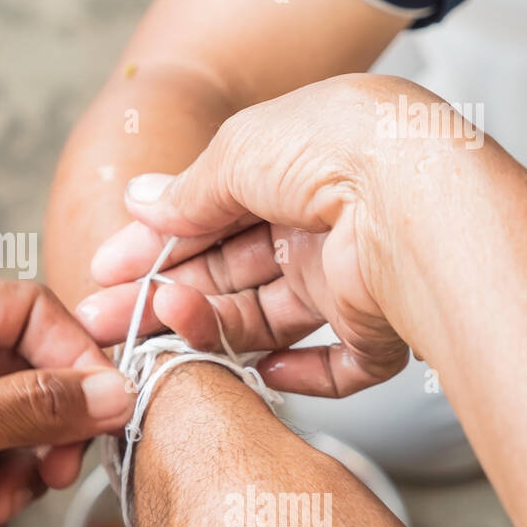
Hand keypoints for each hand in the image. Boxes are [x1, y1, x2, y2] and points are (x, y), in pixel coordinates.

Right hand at [79, 75, 441, 395]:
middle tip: (107, 322)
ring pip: (267, 318)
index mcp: (294, 169)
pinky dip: (299, 376)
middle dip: (164, 295)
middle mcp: (322, 223)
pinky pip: (336, 364)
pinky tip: (262, 373)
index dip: (156, 243)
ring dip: (210, 328)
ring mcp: (352, 276)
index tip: (108, 271)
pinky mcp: (380, 327)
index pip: (211, 214)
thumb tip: (142, 201)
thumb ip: (188, 190)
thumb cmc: (336, 150)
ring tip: (163, 334)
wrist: (419, 196)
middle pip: (230, 272)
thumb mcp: (237, 151)